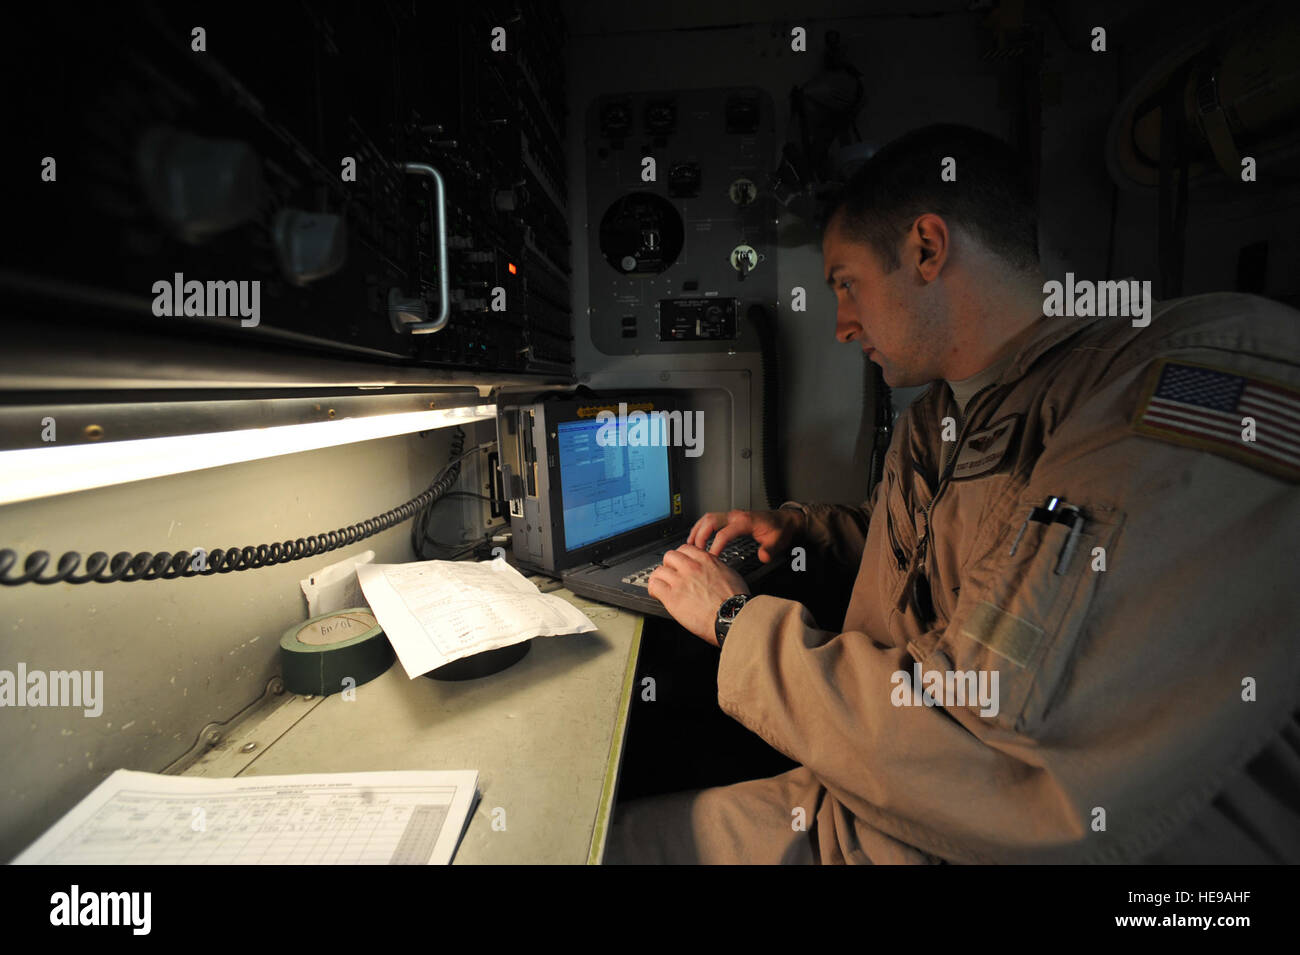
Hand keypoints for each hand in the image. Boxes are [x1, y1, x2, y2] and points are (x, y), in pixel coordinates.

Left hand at [647, 544, 749, 645]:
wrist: (732, 617)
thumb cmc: (735, 601)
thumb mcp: (729, 574)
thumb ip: (715, 568)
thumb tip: (711, 570)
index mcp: (705, 560)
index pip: (684, 549)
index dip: (681, 558)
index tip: (681, 565)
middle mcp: (691, 567)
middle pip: (669, 557)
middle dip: (669, 566)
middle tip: (671, 576)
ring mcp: (680, 581)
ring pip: (659, 571)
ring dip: (660, 578)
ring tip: (662, 586)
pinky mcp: (672, 597)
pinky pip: (654, 586)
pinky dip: (653, 590)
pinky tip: (657, 595)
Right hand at [687, 508, 805, 563]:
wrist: (784, 520)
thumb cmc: (779, 529)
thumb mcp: (778, 541)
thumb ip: (769, 550)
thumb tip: (762, 557)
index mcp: (745, 522)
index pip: (724, 533)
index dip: (715, 546)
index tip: (711, 558)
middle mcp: (736, 516)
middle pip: (710, 521)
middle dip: (700, 536)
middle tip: (695, 551)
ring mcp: (732, 515)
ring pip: (708, 518)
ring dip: (697, 530)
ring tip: (690, 544)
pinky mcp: (730, 517)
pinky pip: (710, 519)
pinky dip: (701, 527)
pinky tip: (698, 537)